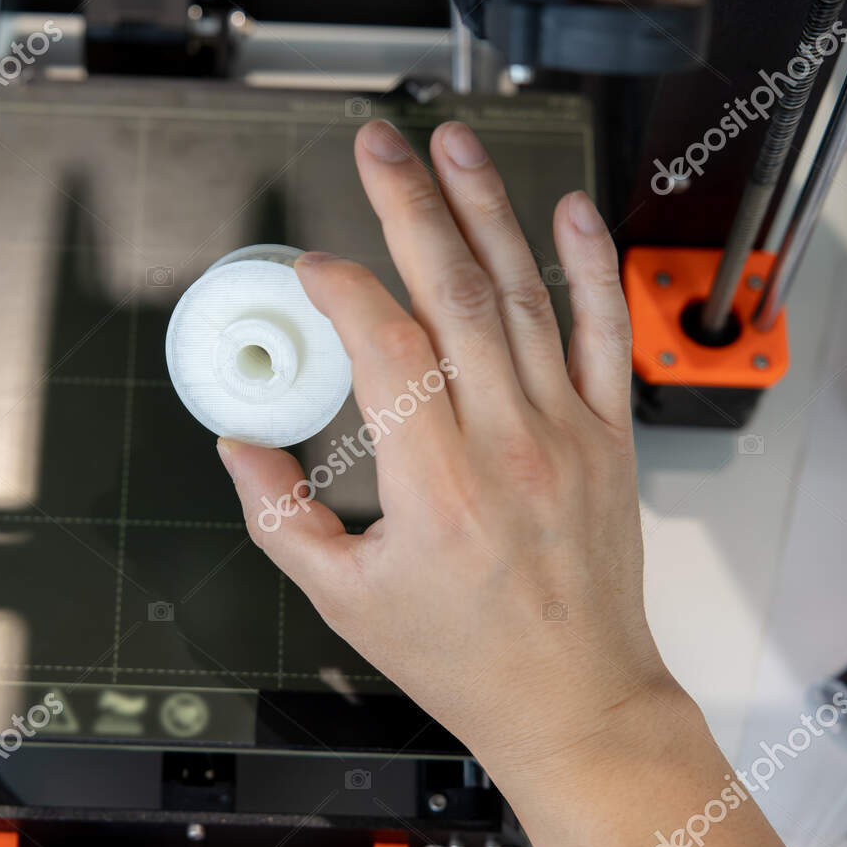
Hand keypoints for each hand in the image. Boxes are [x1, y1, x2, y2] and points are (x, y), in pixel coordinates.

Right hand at [219, 119, 681, 774]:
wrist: (574, 700)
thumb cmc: (465, 658)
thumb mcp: (345, 601)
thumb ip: (280, 518)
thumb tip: (239, 451)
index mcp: (437, 487)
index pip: (386, 348)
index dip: (342, 289)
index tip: (311, 266)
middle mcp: (508, 446)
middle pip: (455, 294)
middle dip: (409, 206)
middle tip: (378, 146)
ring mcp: (567, 434)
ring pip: (524, 296)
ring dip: (486, 211)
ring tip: (452, 148)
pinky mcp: (608, 439)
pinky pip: (604, 334)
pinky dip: (588, 267)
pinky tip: (568, 213)